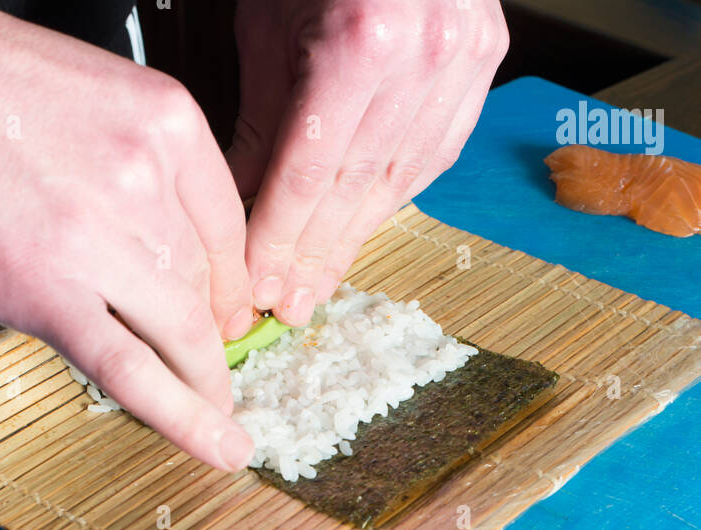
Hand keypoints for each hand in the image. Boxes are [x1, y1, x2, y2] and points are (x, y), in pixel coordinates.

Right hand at [0, 1, 254, 470]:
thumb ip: (146, 167)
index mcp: (166, 120)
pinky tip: (218, 446)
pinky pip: (132, 370)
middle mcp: (142, 176)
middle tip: (212, 368)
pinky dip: (184, 418)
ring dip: (200, 380)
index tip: (230, 315)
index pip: (227, 229)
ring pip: (183, 332)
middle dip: (210, 337)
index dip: (231, 288)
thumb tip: (175, 242)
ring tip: (211, 408)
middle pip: (204, 284)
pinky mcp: (47, 292)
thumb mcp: (97, 97)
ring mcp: (97, 238)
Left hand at [228, 0, 507, 324]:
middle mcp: (422, 55)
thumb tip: (239, 211)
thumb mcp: (268, 30)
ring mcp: (462, 60)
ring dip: (354, 237)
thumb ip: (260, 126)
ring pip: (398, 178)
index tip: (256, 286)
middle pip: (356, 187)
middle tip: (289, 304)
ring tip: (319, 281)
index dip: (279, 240)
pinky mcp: (484, 62)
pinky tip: (362, 225)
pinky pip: (432, 152)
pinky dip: (393, 193)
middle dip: (315, 255)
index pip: (308, 172)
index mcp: (360, 43)